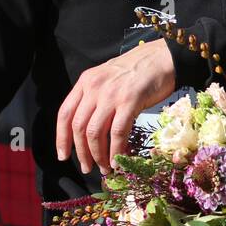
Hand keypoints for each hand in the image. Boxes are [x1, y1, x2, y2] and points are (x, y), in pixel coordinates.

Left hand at [56, 38, 175, 174]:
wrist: (164, 57)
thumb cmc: (140, 69)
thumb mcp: (108, 78)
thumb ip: (96, 97)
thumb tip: (92, 128)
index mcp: (86, 82)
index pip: (65, 114)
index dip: (61, 138)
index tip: (64, 155)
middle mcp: (95, 88)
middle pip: (78, 127)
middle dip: (82, 153)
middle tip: (88, 167)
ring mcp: (111, 95)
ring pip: (95, 133)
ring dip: (98, 155)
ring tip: (105, 167)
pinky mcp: (130, 101)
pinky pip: (118, 132)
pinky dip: (116, 151)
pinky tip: (119, 160)